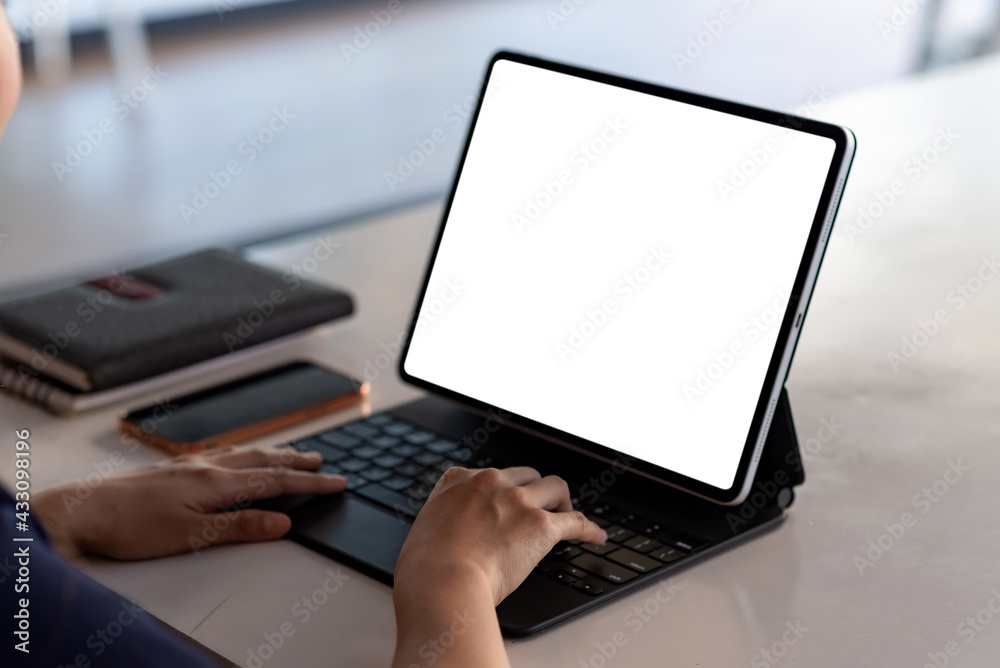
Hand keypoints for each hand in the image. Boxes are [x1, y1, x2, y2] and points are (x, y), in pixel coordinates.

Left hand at [34, 444, 345, 559]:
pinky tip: (237, 457)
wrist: (83, 511)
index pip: (276, 480)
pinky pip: (221, 454)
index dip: (310, 482)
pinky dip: (243, 454)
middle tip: (323, 461)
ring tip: (291, 453)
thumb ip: (240, 527)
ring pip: (242, 454)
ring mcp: (188, 465)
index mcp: (216, 482)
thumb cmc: (131, 526)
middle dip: (297, 461)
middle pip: (263, 460)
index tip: (337, 482)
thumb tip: (282, 522)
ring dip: (272, 454)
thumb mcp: (192, 536)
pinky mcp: (172, 469)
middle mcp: (206, 467)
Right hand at [391, 466, 606, 667]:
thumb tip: (446, 542)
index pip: (488, 475)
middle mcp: (489, 482)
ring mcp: (516, 500)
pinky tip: (596, 536)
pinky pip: (575, 521)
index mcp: (457, 481)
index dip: (500, 490)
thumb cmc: (424, 569)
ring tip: (566, 517)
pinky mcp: (540, 525)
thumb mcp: (423, 532)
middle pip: (525, 476)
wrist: (440, 583)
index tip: (505, 502)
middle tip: (539, 510)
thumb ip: (441, 526)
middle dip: (534, 491)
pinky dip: (588, 529)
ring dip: (561, 502)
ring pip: (554, 487)